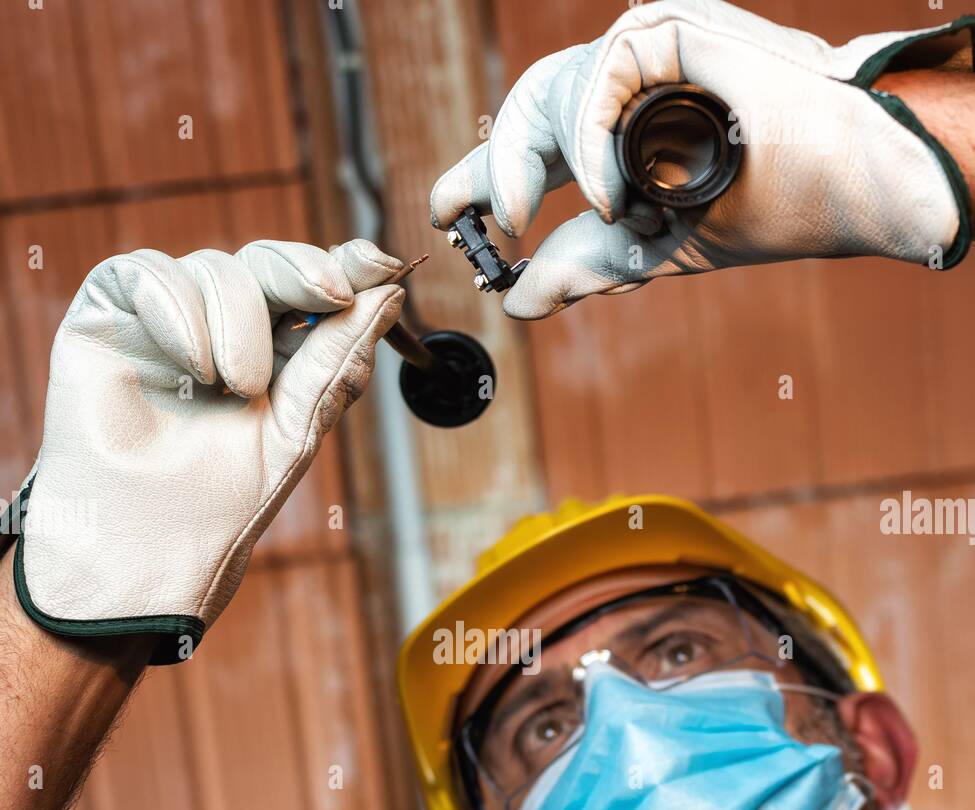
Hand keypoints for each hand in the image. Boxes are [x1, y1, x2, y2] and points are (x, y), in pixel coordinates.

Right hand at [3, 238, 403, 658]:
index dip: (344, 264)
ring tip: (237, 387)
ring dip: (241, 321)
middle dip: (302, 274)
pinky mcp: (107, 315)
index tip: (379, 261)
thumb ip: (339, 355)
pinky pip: (148, 272)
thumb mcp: (299, 422)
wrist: (151, 545)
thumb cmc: (222, 502)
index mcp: (270, 354)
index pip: (308, 288)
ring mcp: (162, 320)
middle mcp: (216, 329)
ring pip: (214, 266)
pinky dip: (178, 308)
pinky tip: (193, 366)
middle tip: (331, 296)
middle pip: (266, 262)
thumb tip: (391, 290)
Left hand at [430, 0, 971, 318]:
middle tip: (484, 222)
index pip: (534, 146)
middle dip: (495, 169)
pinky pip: (593, 78)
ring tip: (590, 214)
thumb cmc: (766, 211)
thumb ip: (582, 269)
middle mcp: (627, 92)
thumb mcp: (652, 253)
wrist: (840, 183)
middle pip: (526, 114)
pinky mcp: (667, 30)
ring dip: (558, 166)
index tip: (442, 217)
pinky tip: (611, 189)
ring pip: (551, 94)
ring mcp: (646, 58)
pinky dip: (590, 140)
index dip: (482, 179)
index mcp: (624, 136)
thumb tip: (518, 305)